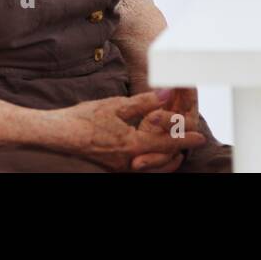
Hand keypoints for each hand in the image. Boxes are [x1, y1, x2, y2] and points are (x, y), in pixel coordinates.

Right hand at [60, 90, 205, 171]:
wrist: (60, 134)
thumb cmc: (86, 118)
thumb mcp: (118, 105)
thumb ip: (145, 101)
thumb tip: (167, 93)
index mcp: (132, 145)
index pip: (166, 143)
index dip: (185, 139)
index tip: (200, 137)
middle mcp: (128, 161)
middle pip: (162, 158)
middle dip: (179, 151)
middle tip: (193, 144)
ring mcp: (120, 166)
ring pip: (151, 165)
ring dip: (166, 158)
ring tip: (178, 152)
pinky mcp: (112, 167)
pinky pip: (138, 167)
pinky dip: (151, 161)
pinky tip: (151, 154)